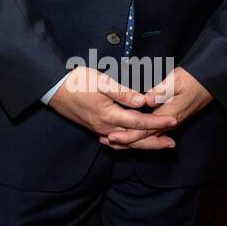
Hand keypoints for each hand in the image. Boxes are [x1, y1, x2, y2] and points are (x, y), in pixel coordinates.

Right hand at [48, 65, 178, 149]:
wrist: (53, 89)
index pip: (139, 122)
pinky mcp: (95, 128)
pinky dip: (128, 143)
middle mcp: (106, 127)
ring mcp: (99, 129)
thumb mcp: (102, 82)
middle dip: (155, 142)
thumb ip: (123, 93)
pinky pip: (116, 141)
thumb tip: (143, 101)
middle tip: (172, 144)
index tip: (173, 121)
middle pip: (135, 140)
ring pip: (126, 142)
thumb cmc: (77, 81)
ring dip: (143, 143)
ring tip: (158, 143)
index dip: (158, 123)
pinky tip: (132, 142)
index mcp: (109, 115)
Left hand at [99, 67, 212, 149]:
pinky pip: (151, 132)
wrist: (208, 84)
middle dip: (124, 141)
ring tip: (112, 141)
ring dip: (130, 140)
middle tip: (105, 141)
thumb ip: (161, 91)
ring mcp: (169, 123)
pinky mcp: (169, 120)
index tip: (111, 136)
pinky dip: (138, 135)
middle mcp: (168, 123)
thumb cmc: (192, 80)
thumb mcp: (177, 81)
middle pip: (143, 138)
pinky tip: (129, 134)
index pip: (144, 129)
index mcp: (168, 115)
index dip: (127, 134)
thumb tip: (147, 100)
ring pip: (147, 137)